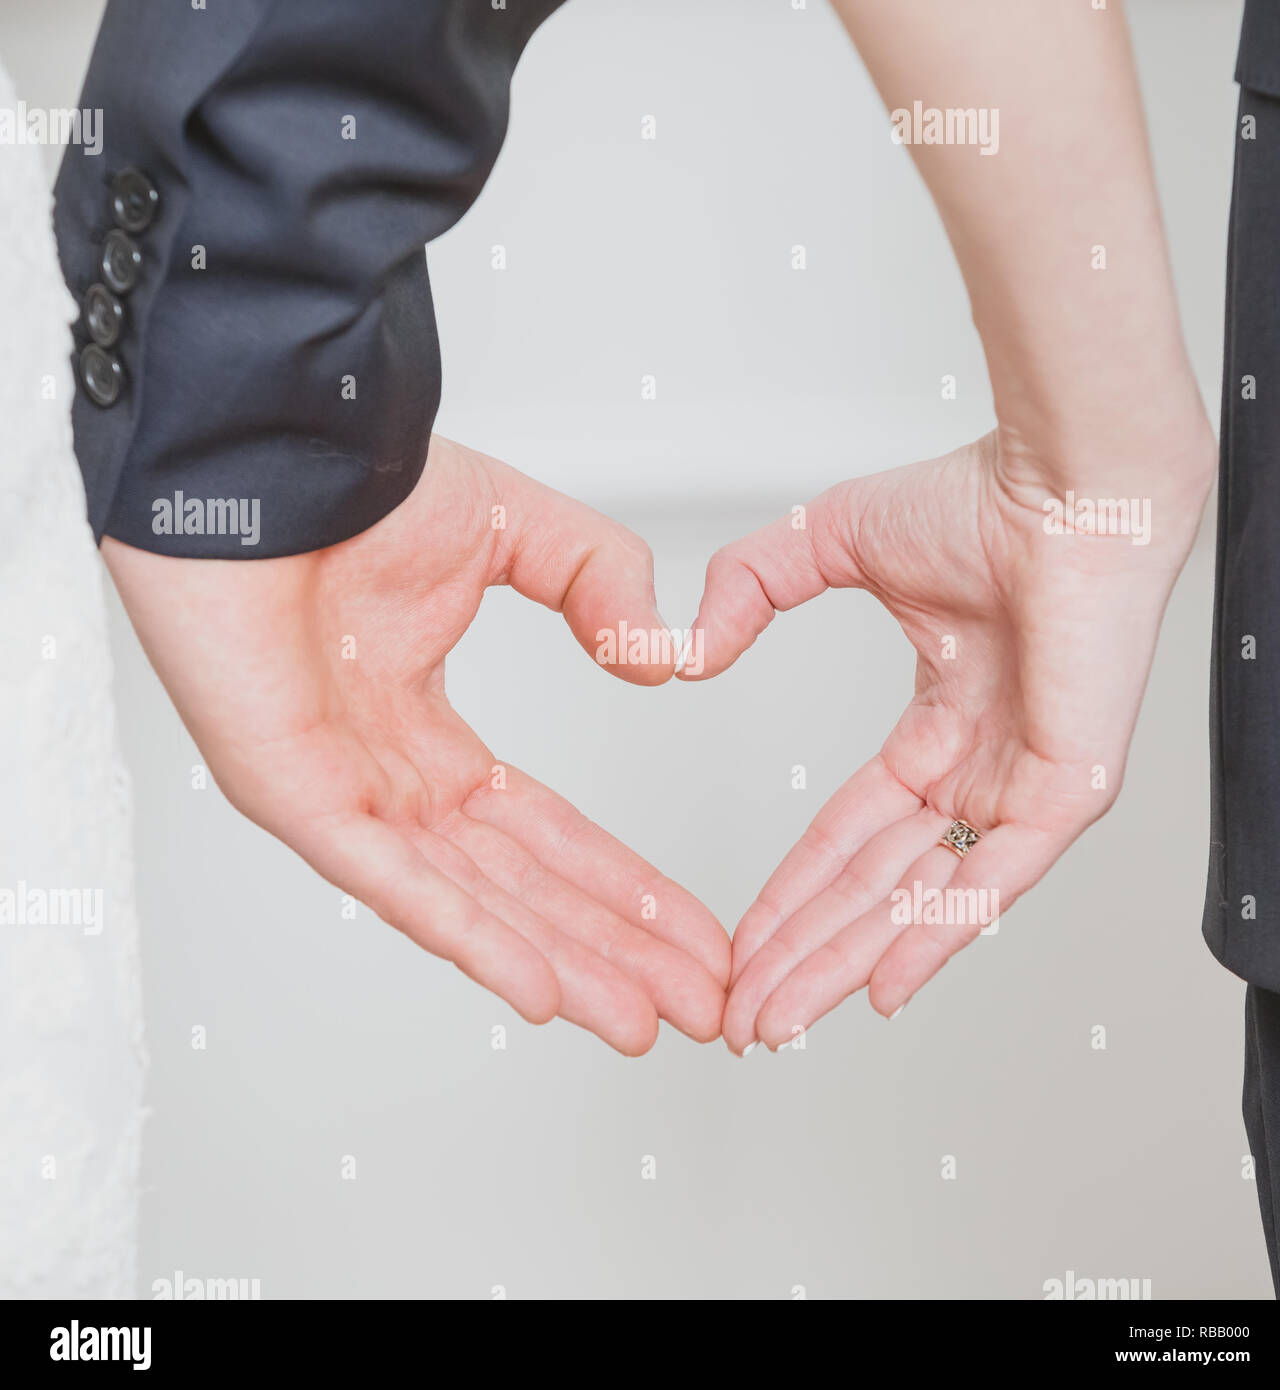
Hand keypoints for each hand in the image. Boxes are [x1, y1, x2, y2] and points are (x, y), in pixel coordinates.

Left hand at [105, 435, 730, 1053]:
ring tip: (640, 1021)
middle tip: (693, 1005)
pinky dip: (469, 934)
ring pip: (470, 902)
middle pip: (522, 887)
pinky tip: (540, 987)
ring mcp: (341, 796)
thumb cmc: (356, 481)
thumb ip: (600, 583)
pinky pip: (392, 880)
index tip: (694, 933)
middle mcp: (387, 778)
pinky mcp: (293, 793)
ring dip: (562, 965)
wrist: (264, 446)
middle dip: (614, 950)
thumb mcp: (519, 530)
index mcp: (426, 731)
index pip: (544, 830)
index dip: (625, 886)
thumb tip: (657, 664)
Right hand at [682, 428, 1213, 1051]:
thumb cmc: (977, 498)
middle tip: (742, 1014)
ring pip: (920, 900)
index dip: (787, 894)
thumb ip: (748, 587)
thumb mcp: (824, 543)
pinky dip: (935, 939)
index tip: (739, 944)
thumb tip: (689, 649)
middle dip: (801, 953)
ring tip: (780, 1017)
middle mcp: (976, 769)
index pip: (846, 836)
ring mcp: (1020, 787)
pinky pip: (994, 884)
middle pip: (871, 888)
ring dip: (846, 962)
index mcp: (936, 728)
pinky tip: (880, 990)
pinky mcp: (1065, 793)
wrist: (1065, 483)